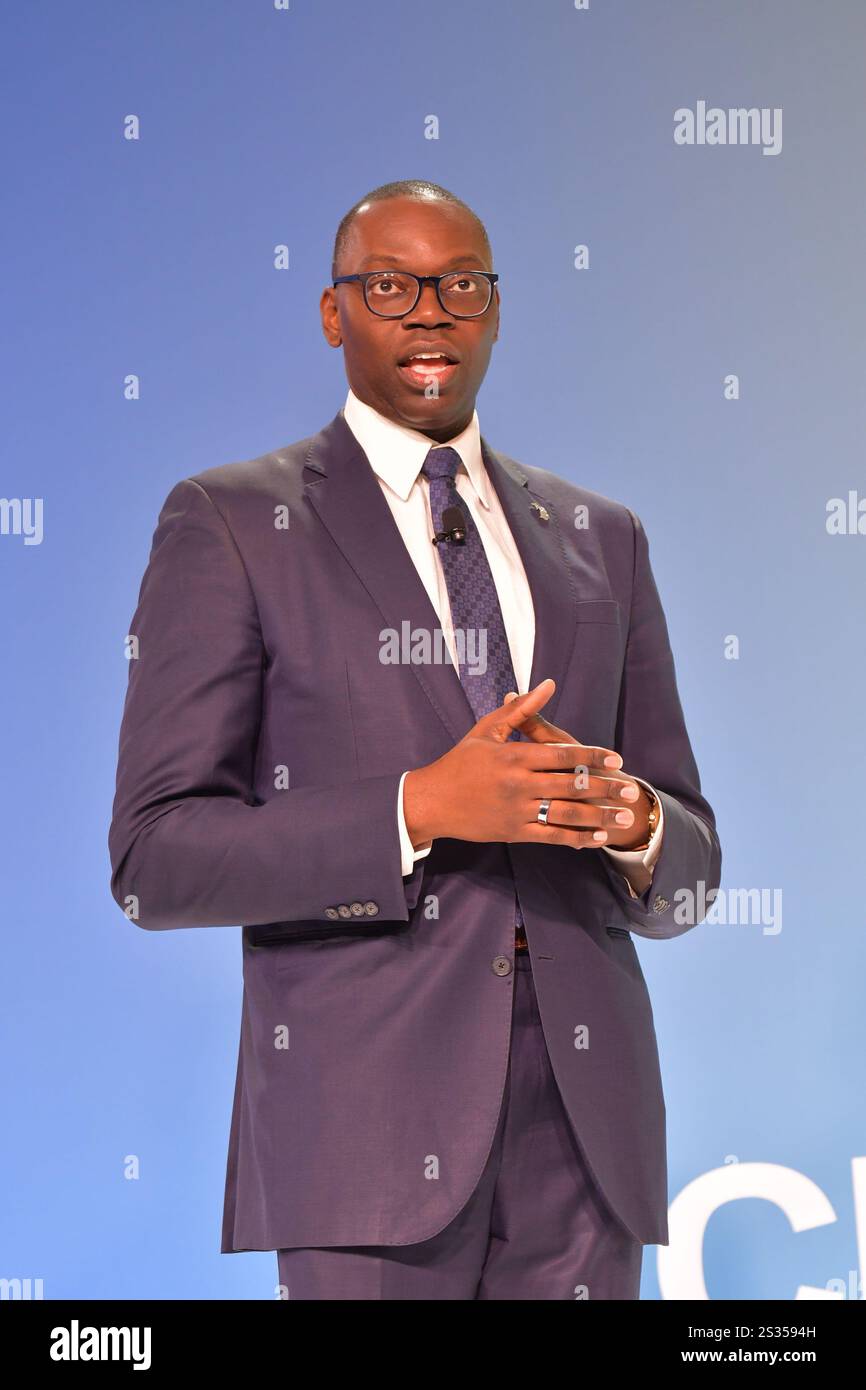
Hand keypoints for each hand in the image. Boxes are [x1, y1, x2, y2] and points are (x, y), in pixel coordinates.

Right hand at [403, 678, 644, 849]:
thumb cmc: (459, 762)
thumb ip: (521, 710)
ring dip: (599, 816)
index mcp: (514, 756)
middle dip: (605, 787)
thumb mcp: (487, 730)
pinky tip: (597, 838)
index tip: (616, 759)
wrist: (431, 800)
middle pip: (571, 785)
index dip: (592, 756)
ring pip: (567, 814)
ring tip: (623, 817)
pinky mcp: (514, 833)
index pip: (562, 754)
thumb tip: (548, 684)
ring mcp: (517, 810)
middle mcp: (519, 784)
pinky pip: (551, 836)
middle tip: (631, 790)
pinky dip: (577, 838)